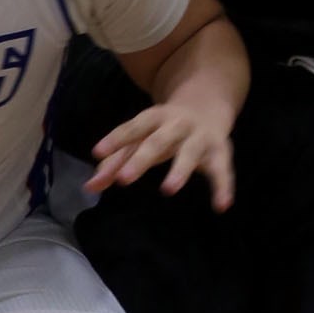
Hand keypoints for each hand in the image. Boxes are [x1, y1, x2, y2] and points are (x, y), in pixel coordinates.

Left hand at [83, 103, 234, 211]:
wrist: (207, 105)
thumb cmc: (163, 130)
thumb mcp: (140, 139)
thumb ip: (115, 162)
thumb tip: (90, 187)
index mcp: (154, 118)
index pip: (133, 127)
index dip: (115, 139)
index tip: (97, 152)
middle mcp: (177, 125)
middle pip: (158, 141)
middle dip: (141, 159)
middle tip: (123, 179)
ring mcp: (200, 137)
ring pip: (190, 153)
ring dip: (179, 170)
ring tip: (168, 189)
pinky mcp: (220, 152)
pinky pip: (222, 171)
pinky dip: (223, 188)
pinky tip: (221, 207)